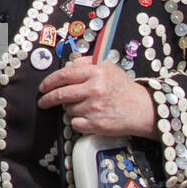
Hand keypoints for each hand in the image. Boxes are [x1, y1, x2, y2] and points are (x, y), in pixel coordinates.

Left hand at [37, 55, 157, 139]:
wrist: (143, 110)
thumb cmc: (124, 88)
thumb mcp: (108, 67)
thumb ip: (86, 63)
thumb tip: (67, 65)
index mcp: (96, 73)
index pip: (64, 75)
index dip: (49, 81)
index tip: (42, 87)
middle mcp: (95, 89)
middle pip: (60, 94)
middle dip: (47, 99)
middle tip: (43, 101)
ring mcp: (95, 108)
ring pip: (68, 109)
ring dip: (70, 109)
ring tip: (83, 107)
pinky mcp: (96, 124)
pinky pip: (74, 123)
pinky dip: (77, 121)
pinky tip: (87, 117)